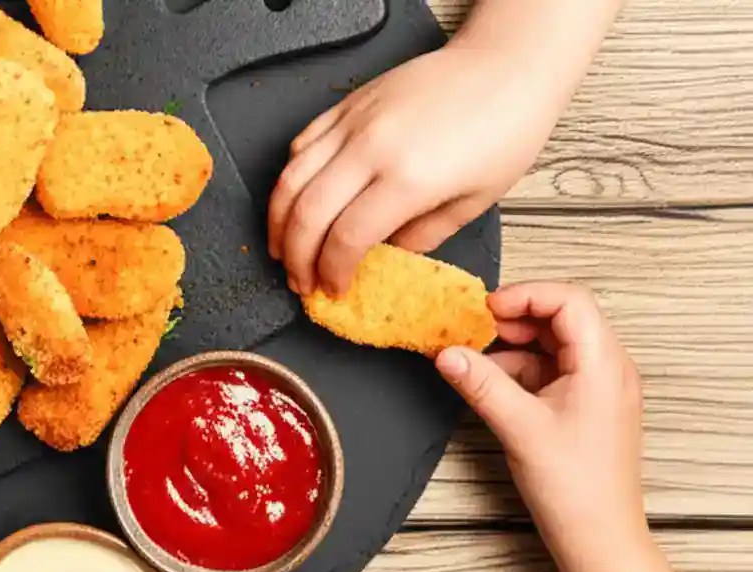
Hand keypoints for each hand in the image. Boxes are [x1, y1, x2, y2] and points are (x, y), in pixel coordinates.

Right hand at [267, 43, 564, 295]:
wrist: (506, 66)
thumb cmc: (504, 130)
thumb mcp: (475, 201)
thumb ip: (423, 236)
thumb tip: (386, 257)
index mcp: (409, 179)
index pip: (346, 238)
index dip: (332, 272)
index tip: (334, 290)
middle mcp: (371, 148)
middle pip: (308, 213)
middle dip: (297, 258)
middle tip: (301, 282)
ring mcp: (354, 122)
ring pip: (291, 179)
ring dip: (279, 223)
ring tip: (282, 250)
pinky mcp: (348, 104)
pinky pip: (302, 144)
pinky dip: (290, 179)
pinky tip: (295, 202)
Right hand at [435, 282, 645, 561]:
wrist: (599, 537)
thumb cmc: (575, 488)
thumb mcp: (519, 427)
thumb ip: (480, 383)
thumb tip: (446, 353)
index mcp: (604, 364)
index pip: (570, 300)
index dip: (526, 295)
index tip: (486, 309)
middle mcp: (608, 368)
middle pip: (563, 316)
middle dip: (516, 318)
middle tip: (475, 330)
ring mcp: (598, 386)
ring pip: (554, 343)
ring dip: (514, 345)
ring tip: (476, 360)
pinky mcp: (586, 404)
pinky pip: (552, 369)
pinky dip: (520, 369)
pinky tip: (492, 384)